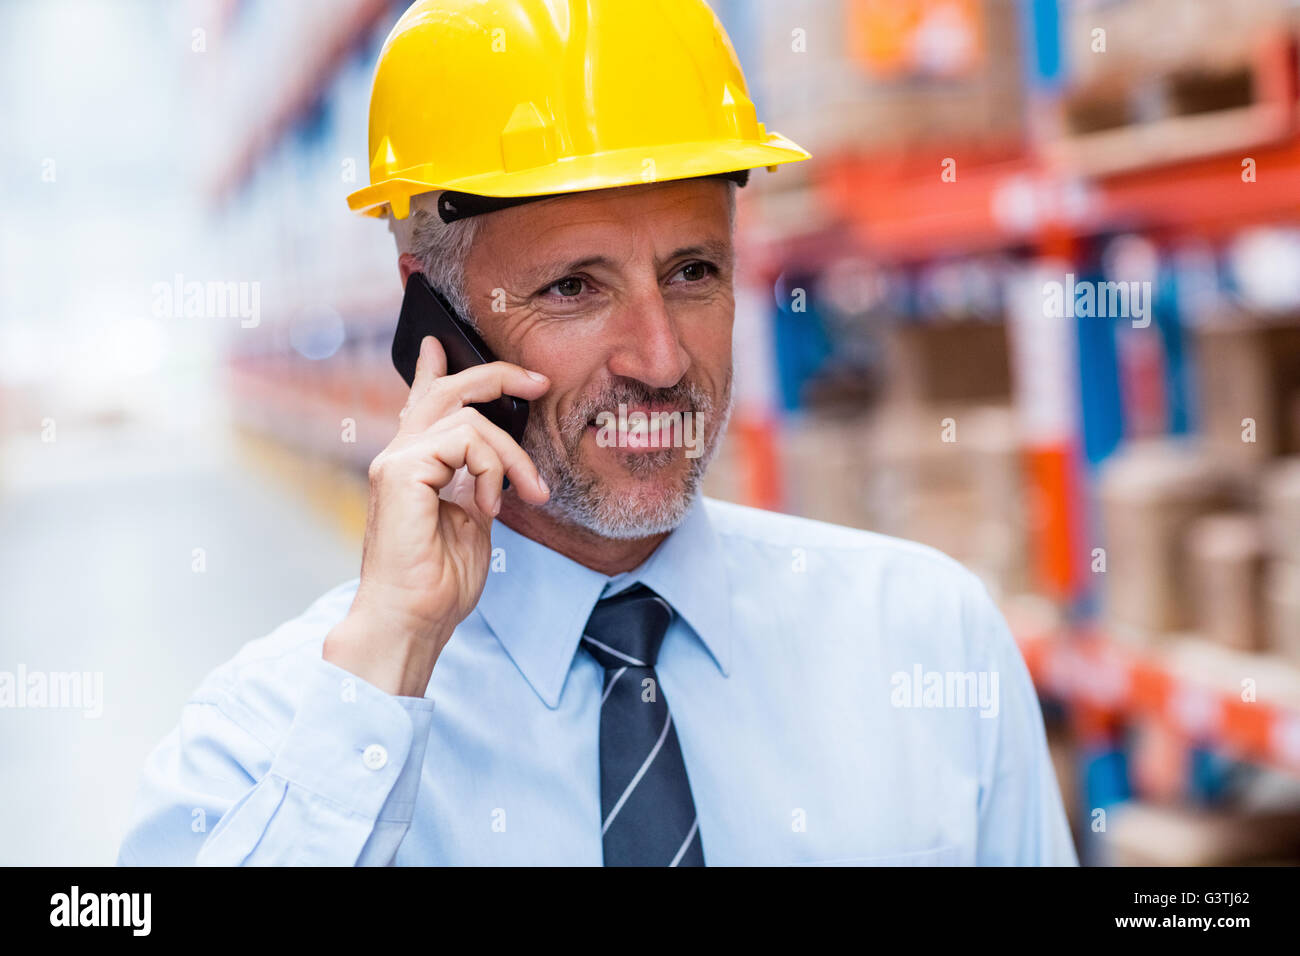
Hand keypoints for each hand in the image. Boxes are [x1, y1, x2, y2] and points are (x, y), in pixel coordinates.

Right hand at [323, 336, 550, 695]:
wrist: (412, 619)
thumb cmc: (439, 583)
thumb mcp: (470, 521)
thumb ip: (475, 482)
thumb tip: (494, 461)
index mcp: (414, 466)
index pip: (422, 402)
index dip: (435, 369)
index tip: (444, 344)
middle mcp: (399, 456)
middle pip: (448, 391)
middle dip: (496, 376)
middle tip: (538, 381)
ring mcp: (396, 461)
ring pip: (469, 418)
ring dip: (511, 454)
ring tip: (525, 494)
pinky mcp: (401, 471)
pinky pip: (464, 439)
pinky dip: (491, 468)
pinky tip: (491, 506)